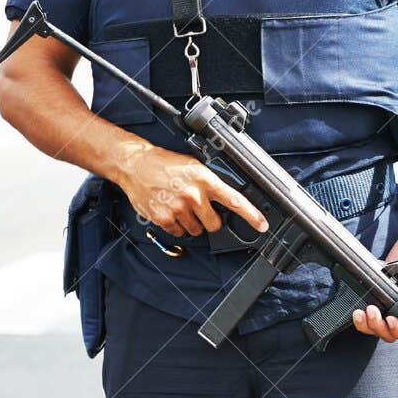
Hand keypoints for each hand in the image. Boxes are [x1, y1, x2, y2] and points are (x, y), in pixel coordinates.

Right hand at [113, 142, 267, 238]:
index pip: (235, 200)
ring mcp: (178, 208)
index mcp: (204, 179)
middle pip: (214, 224)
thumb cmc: (164, 164)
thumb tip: (225, 200)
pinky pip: (179, 232)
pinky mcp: (164, 218)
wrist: (136, 165)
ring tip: (180, 205)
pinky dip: (176, 226)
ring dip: (191, 223)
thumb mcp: (194, 166)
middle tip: (199, 209)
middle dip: (210, 220)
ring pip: (196, 230)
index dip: (251, 215)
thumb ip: (210, 183)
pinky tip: (170, 210)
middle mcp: (193, 195)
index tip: (262, 225)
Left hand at [351, 228, 397, 346]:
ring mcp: (396, 308)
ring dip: (369, 325)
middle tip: (372, 312)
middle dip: (381, 327)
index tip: (392, 320)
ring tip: (361, 312)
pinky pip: (373, 318)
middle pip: (394, 334)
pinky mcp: (384, 301)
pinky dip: (364, 318)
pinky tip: (358, 310)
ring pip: (381, 329)